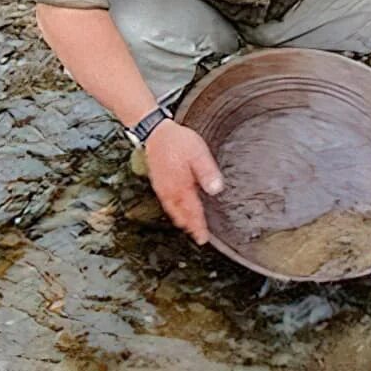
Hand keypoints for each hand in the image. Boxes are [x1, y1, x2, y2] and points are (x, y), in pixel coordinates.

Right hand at [144, 121, 224, 243]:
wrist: (155, 132)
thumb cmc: (177, 141)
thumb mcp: (198, 153)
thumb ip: (207, 172)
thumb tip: (216, 189)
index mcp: (181, 186)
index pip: (193, 211)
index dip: (198, 226)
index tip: (203, 238)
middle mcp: (170, 190)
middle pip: (181, 215)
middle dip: (190, 227)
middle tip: (198, 237)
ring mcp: (162, 187)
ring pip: (172, 211)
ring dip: (181, 220)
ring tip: (189, 228)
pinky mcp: (158, 182)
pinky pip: (165, 203)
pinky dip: (172, 211)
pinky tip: (176, 209)